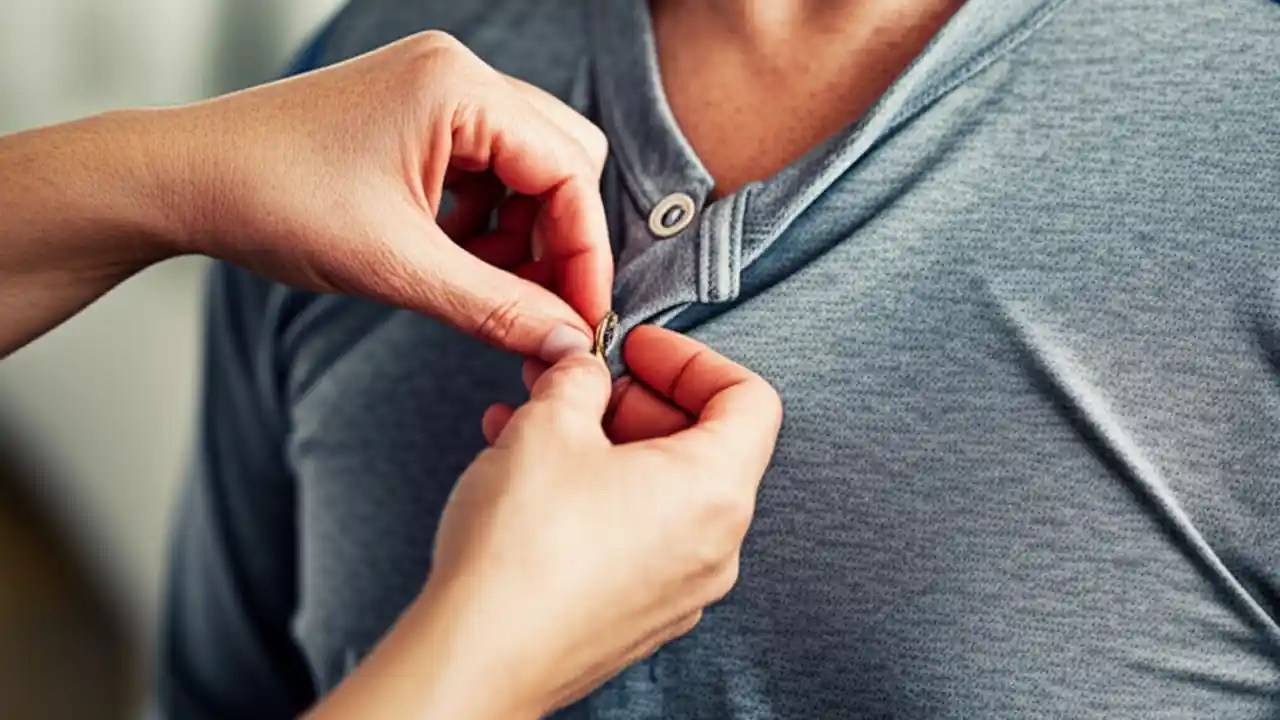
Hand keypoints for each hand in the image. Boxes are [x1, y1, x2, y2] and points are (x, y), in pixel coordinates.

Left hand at [169, 30, 611, 358]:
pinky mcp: (415, 113)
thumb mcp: (395, 265)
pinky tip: (455, 256)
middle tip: (540, 304)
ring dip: (522, 232)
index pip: (567, 170)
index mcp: (457, 88)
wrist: (182, 179)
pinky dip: (487, 218)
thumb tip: (566, 343)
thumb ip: (494, 307)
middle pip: (561, 158)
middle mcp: (456, 73)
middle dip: (558, 238)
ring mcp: (434, 89)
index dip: (584, 252)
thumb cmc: (271, 201)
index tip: (581, 317)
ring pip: (527, 165)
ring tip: (486, 284)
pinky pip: (486, 166)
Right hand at [307, 327, 781, 718]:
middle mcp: (714, 546)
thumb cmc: (522, 548)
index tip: (636, 349)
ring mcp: (679, 589)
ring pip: (659, 492)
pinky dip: (596, 495)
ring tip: (537, 424)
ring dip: (604, 446)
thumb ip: (578, 377)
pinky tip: (530, 478)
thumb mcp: (548, 423)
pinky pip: (634, 536)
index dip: (690, 359)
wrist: (477, 655)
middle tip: (576, 385)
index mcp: (715, 489)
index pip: (748, 399)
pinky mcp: (638, 617)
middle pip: (702, 444)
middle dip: (634, 402)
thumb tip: (584, 367)